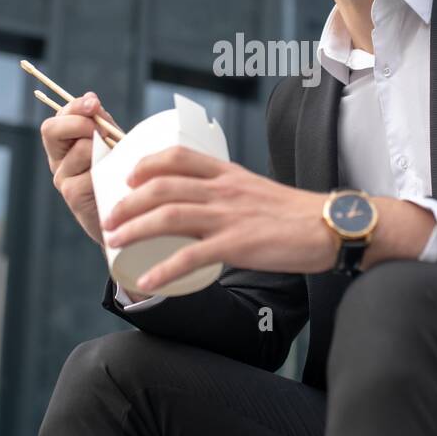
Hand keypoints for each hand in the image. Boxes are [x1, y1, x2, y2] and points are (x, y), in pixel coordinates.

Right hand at [39, 91, 122, 247]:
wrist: (127, 214)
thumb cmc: (119, 173)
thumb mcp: (111, 141)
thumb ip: (100, 120)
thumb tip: (91, 99)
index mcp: (64, 144)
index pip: (57, 118)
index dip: (74, 107)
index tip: (94, 104)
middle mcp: (57, 160)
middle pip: (51, 129)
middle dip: (79, 122)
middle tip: (102, 131)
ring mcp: (61, 178)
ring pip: (80, 148)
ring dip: (103, 148)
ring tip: (115, 162)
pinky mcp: (72, 195)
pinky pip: (90, 170)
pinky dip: (107, 170)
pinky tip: (113, 179)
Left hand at [98, 146, 338, 290]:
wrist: (327, 228)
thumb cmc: (292, 214)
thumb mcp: (253, 190)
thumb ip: (226, 195)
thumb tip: (197, 210)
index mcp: (227, 173)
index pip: (178, 156)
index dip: (146, 164)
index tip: (128, 178)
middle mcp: (223, 189)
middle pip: (162, 186)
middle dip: (128, 202)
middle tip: (109, 219)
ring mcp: (229, 216)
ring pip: (169, 215)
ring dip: (134, 228)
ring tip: (114, 242)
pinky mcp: (237, 245)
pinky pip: (191, 256)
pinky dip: (163, 269)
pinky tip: (146, 280)